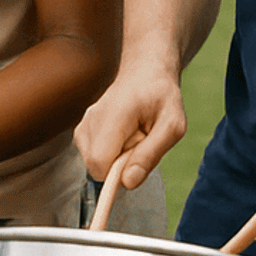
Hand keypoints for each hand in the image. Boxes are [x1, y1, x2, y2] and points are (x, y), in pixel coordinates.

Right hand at [73, 67, 184, 191]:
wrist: (145, 73)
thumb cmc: (161, 96)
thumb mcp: (172, 126)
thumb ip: (150, 155)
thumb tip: (127, 183)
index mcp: (114, 115)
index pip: (99, 161)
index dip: (115, 176)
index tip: (135, 170)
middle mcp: (92, 119)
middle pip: (96, 166)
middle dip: (120, 166)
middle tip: (141, 143)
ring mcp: (84, 124)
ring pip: (95, 163)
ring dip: (117, 159)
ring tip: (134, 137)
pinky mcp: (83, 131)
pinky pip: (95, 157)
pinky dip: (111, 153)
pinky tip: (124, 136)